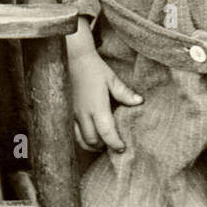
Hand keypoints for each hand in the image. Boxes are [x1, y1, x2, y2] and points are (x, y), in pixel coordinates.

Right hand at [66, 17, 142, 152]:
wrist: (73, 58)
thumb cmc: (93, 68)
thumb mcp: (111, 79)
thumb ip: (125, 93)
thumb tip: (139, 102)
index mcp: (97, 107)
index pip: (107, 133)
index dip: (115, 144)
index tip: (123, 148)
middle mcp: (83, 114)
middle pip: (93, 140)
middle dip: (104, 147)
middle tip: (114, 147)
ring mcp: (73, 114)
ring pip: (81, 139)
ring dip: (92, 145)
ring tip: (102, 144)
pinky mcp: (67, 112)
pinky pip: (73, 132)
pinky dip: (81, 138)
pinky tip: (89, 135)